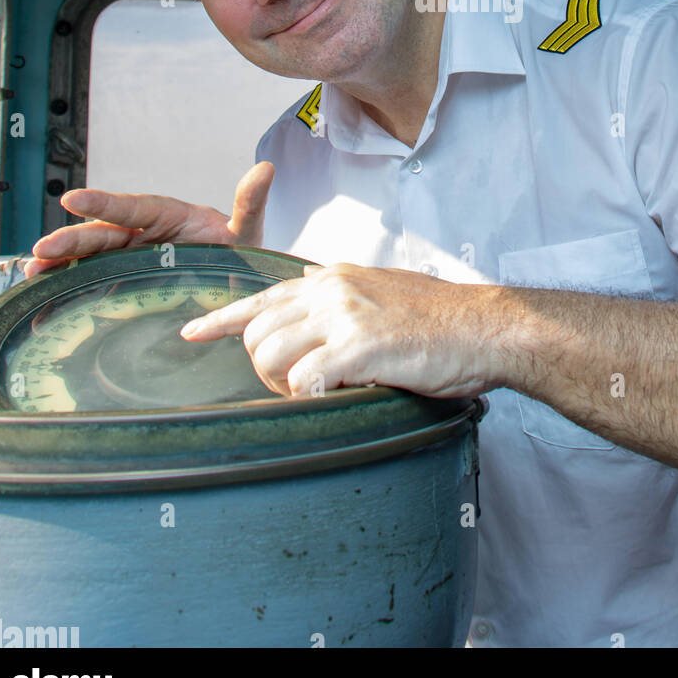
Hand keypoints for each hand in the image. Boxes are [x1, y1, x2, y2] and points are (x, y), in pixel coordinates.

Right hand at [23, 162, 275, 277]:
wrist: (237, 279)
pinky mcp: (126, 279)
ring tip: (32, 270)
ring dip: (61, 261)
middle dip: (72, 240)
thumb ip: (249, 203)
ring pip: (91, 256)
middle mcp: (144, 234)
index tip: (73, 199)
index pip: (132, 208)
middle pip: (104, 234)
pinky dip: (68, 282)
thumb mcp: (245, 231)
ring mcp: (132, 257)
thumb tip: (265, 169)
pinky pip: (94, 278)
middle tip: (42, 248)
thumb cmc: (238, 251)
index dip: (103, 204)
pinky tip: (43, 290)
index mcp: (167, 216)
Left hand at [180, 262, 506, 399]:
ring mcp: (343, 316)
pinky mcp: (359, 347)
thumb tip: (306, 289)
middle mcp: (330, 290)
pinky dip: (310, 399)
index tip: (191, 334)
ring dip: (282, 387)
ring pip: (269, 357)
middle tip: (295, 390)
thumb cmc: (440, 320)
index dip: (220, 319)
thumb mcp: (382, 290)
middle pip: (255, 333)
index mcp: (333, 279)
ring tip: (316, 395)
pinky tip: (334, 399)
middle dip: (262, 370)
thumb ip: (340, 293)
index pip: (261, 297)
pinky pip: (304, 381)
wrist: (485, 327)